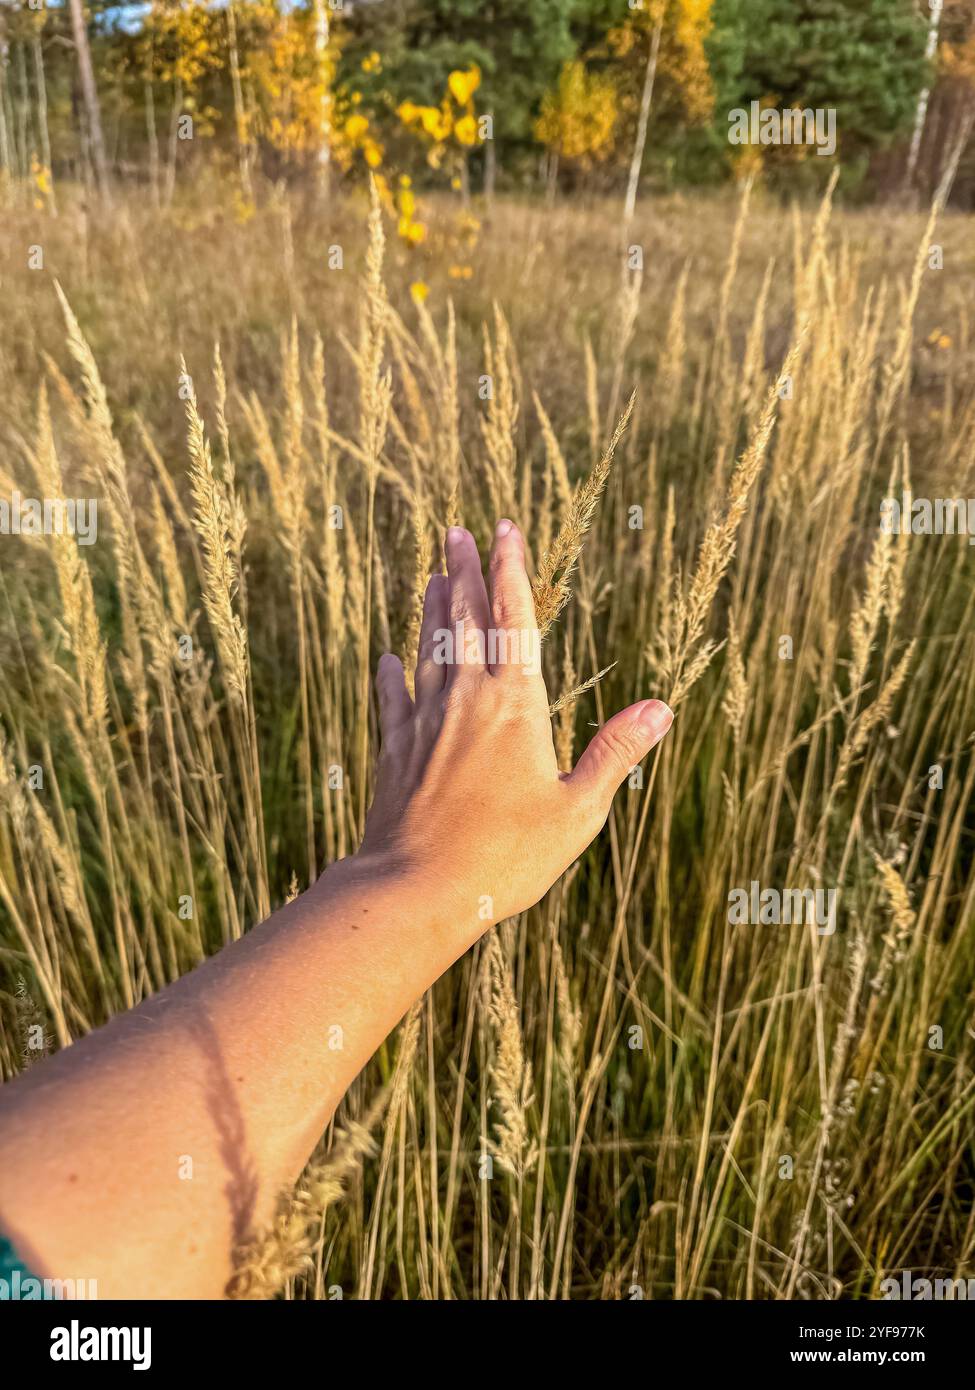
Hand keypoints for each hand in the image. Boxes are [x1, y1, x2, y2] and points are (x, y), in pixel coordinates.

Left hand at [358, 519, 672, 938]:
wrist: (416, 889)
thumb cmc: (505, 856)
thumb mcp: (577, 810)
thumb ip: (615, 754)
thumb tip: (660, 708)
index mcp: (515, 705)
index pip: (515, 619)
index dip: (510, 571)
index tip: (504, 530)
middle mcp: (466, 701)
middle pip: (464, 620)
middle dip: (463, 571)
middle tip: (454, 531)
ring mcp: (425, 724)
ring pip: (428, 650)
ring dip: (432, 611)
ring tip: (432, 577)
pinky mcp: (395, 753)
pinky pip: (393, 700)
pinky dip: (391, 675)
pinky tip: (388, 659)